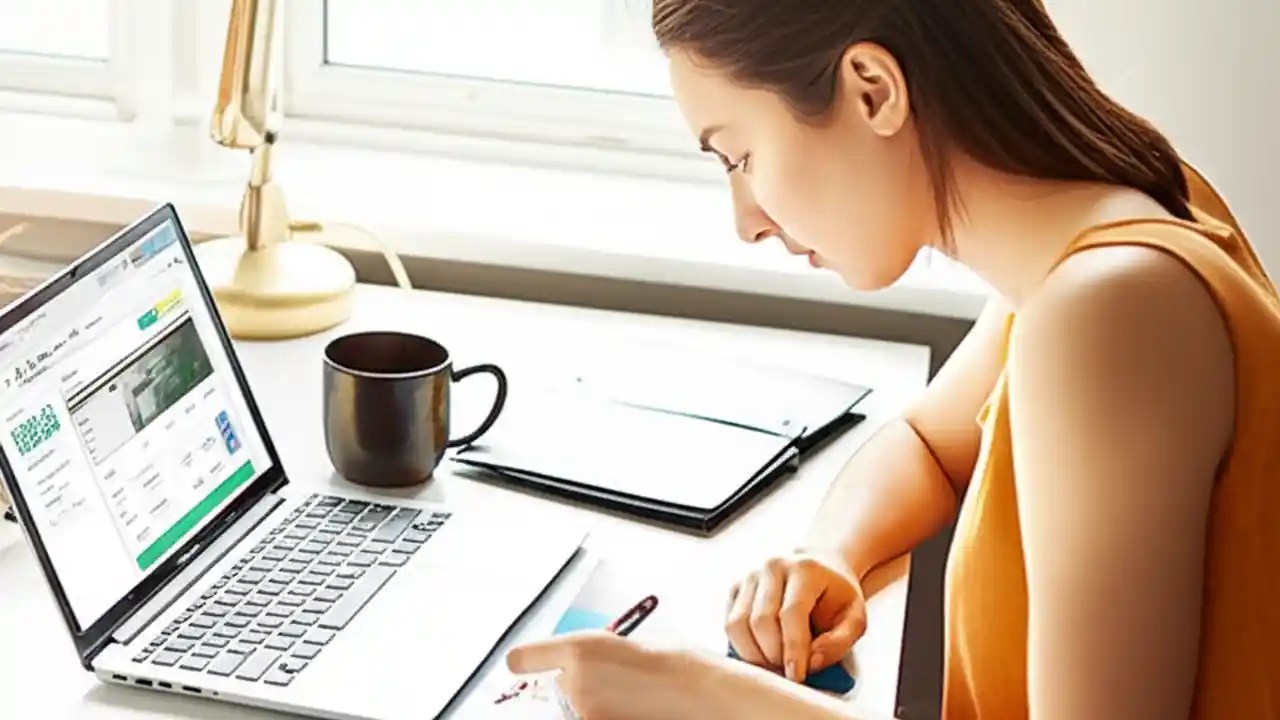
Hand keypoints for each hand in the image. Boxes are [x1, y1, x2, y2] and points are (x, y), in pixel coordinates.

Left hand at [506, 631, 706, 719]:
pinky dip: (606, 714)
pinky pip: (592, 718)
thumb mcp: (629, 646)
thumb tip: (579, 668)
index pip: (523, 658)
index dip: (526, 661)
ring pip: (576, 707)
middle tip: (616, 683)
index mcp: (580, 647)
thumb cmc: (675, 664)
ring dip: (594, 704)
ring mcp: (585, 712)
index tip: (524, 665)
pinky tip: (634, 707)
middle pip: (560, 686)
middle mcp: (574, 681)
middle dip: (579, 685)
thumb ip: (596, 656)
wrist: (701, 695)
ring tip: (633, 697)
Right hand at [726, 553, 866, 682]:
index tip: (797, 677)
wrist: (820, 570)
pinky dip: (743, 647)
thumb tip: (812, 661)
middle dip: (773, 656)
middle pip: (761, 621)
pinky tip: (761, 654)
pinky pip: (729, 624)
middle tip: (788, 673)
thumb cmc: (836, 597)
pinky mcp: (736, 588)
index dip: (793, 649)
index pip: (791, 613)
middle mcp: (772, 567)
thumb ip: (840, 641)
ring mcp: (750, 576)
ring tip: (774, 666)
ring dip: (754, 655)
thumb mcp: (855, 617)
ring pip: (738, 624)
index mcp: (804, 569)